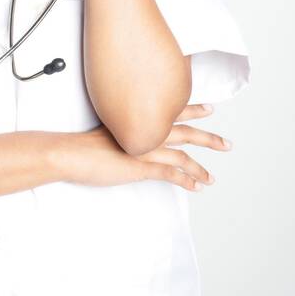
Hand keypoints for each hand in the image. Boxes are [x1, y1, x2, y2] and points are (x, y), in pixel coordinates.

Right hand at [54, 104, 230, 191]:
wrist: (68, 153)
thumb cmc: (81, 144)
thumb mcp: (106, 130)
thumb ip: (122, 131)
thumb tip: (129, 137)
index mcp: (137, 120)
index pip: (172, 111)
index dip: (192, 109)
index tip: (209, 108)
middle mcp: (145, 131)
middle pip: (186, 132)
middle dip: (208, 138)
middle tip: (225, 144)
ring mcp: (145, 149)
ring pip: (183, 156)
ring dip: (200, 168)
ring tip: (212, 178)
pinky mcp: (141, 167)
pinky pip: (171, 173)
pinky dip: (186, 181)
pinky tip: (196, 187)